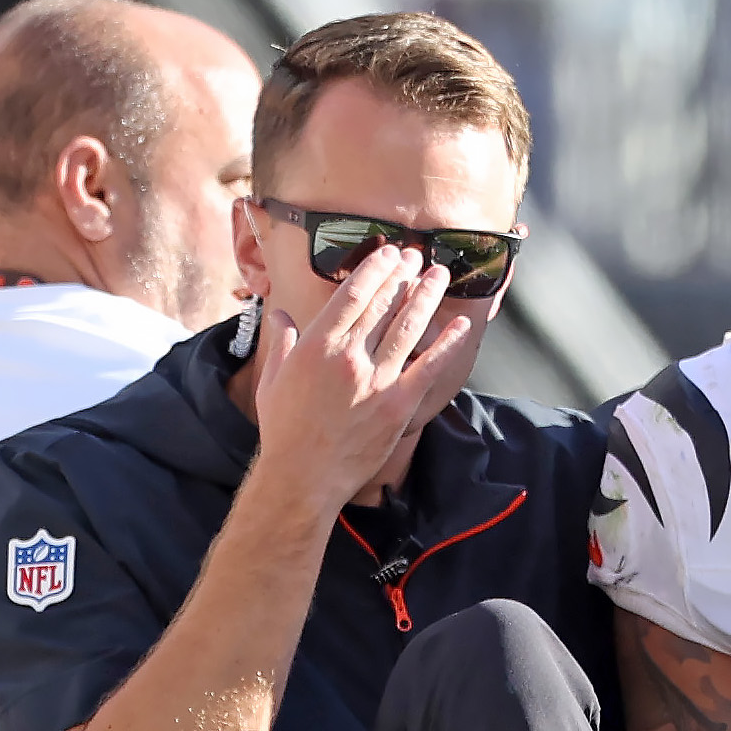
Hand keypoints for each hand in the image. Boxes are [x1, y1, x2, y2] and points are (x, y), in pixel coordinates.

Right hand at [248, 246, 467, 514]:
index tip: (387, 253)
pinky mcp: (398, 405)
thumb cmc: (284, 430)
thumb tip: (280, 315)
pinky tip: (459, 324)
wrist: (303, 477)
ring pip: (408, 327)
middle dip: (402, 275)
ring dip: (426, 296)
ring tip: (438, 275)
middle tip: (415, 257)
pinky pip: (429, 368)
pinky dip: (446, 344)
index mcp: (318, 344)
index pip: (353, 293)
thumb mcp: (272, 379)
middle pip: (384, 304)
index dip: (375, 269)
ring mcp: (377, 380)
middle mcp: (349, 356)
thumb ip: (281, 342)